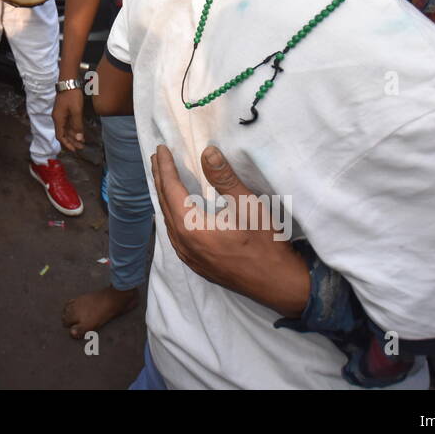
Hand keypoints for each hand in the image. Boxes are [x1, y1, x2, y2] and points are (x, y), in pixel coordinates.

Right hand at [53, 87, 85, 150]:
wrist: (69, 83)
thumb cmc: (71, 96)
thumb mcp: (76, 111)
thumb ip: (77, 125)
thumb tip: (79, 139)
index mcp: (58, 119)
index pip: (60, 136)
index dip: (67, 144)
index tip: (74, 150)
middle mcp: (58, 118)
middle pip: (64, 134)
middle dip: (72, 141)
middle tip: (81, 147)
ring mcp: (61, 115)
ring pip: (67, 129)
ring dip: (74, 136)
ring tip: (82, 142)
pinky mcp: (65, 111)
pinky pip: (69, 123)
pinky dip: (74, 129)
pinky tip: (80, 132)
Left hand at [151, 143, 309, 317]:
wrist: (278, 285)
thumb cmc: (266, 245)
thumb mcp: (249, 206)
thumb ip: (225, 179)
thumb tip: (207, 152)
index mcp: (191, 228)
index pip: (171, 190)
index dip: (165, 167)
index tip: (160, 148)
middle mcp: (183, 244)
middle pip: (165, 204)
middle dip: (160, 179)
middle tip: (156, 157)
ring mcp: (188, 256)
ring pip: (168, 219)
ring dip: (165, 196)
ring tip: (163, 177)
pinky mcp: (196, 263)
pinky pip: (174, 233)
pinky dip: (172, 213)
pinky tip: (177, 208)